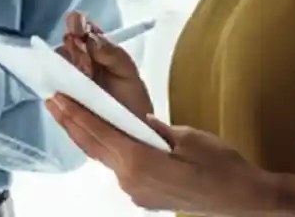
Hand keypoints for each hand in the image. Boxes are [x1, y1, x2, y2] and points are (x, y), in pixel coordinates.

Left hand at [46, 96, 270, 214]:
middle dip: (72, 122)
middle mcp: (131, 181)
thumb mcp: (188, 136)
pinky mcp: (144, 196)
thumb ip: (156, 128)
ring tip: (73, 114)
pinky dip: (109, 150)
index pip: (99, 131)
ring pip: (105, 158)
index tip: (57, 96)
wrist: (241, 198)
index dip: (76, 113)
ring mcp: (136, 192)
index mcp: (140, 162)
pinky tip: (106, 136)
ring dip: (89, 136)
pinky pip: (120, 168)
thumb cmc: (221, 165)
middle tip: (53, 101)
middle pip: (94, 147)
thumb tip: (139, 122)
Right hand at [56, 11, 152, 117]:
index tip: (79, 28)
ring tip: (84, 76)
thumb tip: (90, 38)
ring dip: (67, 65)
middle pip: (65, 42)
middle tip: (87, 61)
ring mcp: (66, 78)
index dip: (77, 23)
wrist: (131, 134)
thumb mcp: (128, 73)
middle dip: (74, 46)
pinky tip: (62, 91)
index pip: (80, 26)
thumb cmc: (131, 101)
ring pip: (55, 62)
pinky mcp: (58, 98)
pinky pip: (48, 86)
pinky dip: (53, 85)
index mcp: (96, 46)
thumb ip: (112, 54)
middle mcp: (78, 58)